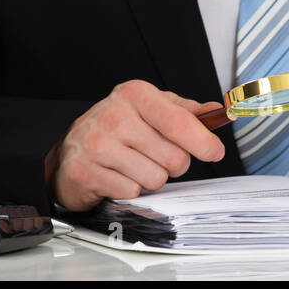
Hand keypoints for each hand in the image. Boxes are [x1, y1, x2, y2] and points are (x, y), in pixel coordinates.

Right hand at [46, 79, 225, 211]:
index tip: (214, 151)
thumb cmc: (118, 128)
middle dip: (173, 164)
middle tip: (155, 156)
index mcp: (135, 95)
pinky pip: (132, 192)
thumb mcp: (151, 109)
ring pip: (155, 179)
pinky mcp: (86, 172)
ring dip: (151, 178)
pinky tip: (118, 177)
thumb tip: (216, 113)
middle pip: (174, 157)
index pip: (179, 121)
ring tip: (134, 166)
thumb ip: (185, 112)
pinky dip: (130, 190)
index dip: (203, 141)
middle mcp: (114, 116)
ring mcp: (97, 144)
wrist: (72, 149)